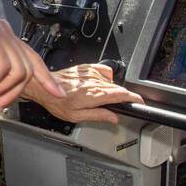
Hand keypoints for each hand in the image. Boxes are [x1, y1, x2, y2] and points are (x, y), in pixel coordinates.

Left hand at [26, 63, 143, 124]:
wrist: (45, 87)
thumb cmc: (57, 102)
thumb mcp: (76, 116)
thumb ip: (98, 116)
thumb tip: (114, 118)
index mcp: (93, 95)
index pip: (121, 94)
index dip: (134, 98)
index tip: (139, 102)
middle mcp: (94, 82)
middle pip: (119, 88)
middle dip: (123, 97)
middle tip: (116, 106)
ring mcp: (91, 73)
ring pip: (112, 81)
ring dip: (112, 89)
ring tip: (100, 98)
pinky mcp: (88, 67)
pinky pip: (106, 71)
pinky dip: (107, 78)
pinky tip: (100, 85)